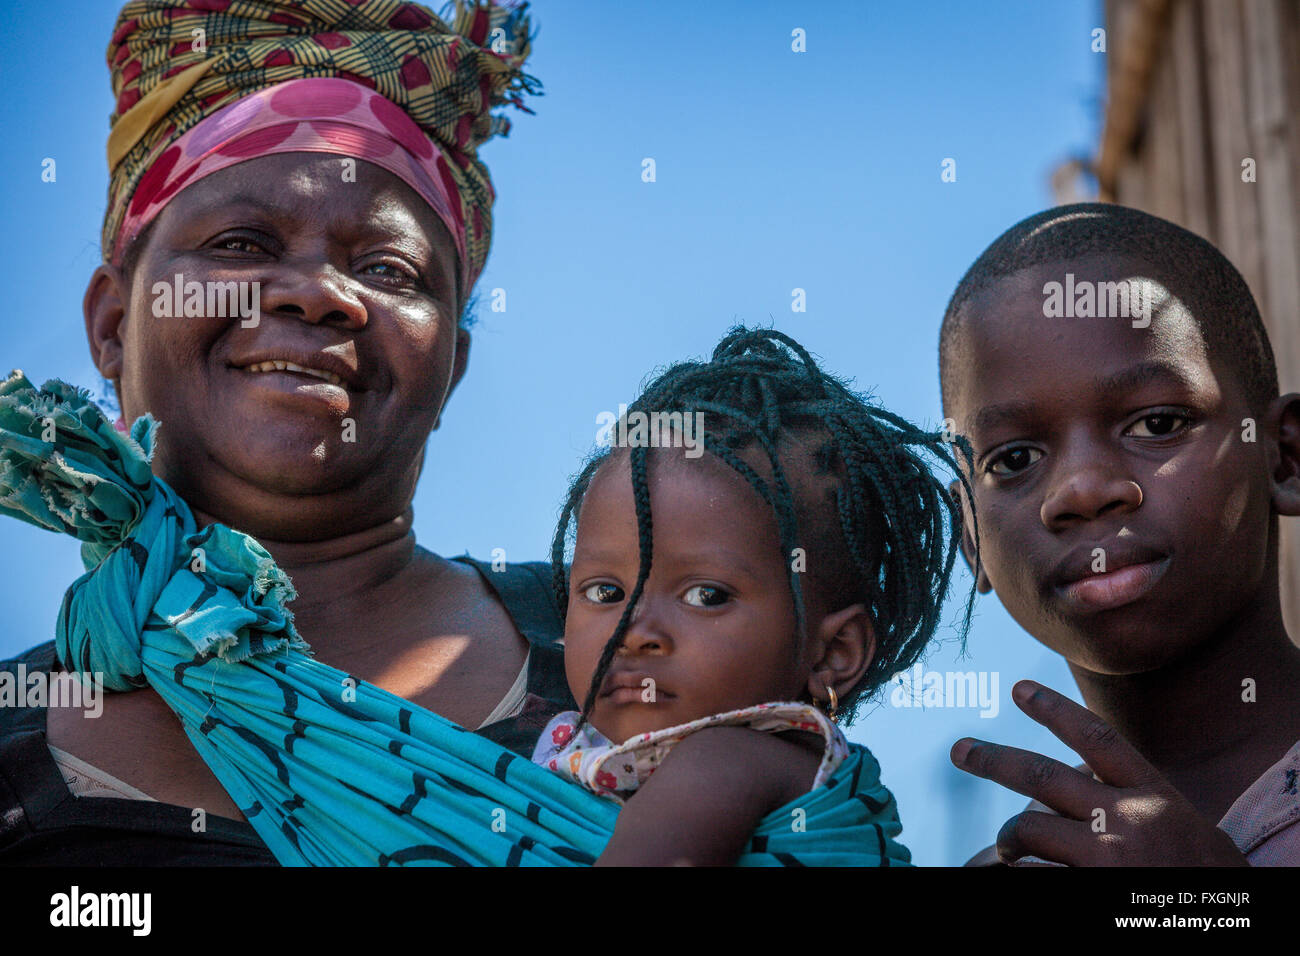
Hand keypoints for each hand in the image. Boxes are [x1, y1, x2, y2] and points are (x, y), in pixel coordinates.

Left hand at [950, 680, 1247, 865]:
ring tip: (1004, 851)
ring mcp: (1108, 856)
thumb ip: (1134, 801)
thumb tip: (1077, 783)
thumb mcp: (1184, 827)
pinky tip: (1016, 874)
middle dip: (995, 760)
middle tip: (959, 750)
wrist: (1233, 925)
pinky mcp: (1092, 889)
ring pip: (1030, 828)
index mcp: (1154, 796)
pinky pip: (1036, 874)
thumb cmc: (1206, 878)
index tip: (1019, 690)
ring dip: (1008, 838)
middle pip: (1044, 776)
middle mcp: (1128, 818)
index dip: (1055, 710)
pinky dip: (1022, 874)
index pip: (1097, 739)